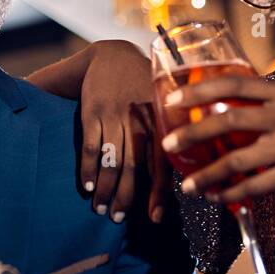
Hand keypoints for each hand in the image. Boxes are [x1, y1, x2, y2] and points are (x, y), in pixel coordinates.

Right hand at [79, 40, 171, 222]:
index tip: (153, 218)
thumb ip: (171, 135)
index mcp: (161, 120)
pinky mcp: (93, 110)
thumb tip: (186, 176)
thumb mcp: (164, 105)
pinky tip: (88, 186)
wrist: (113, 54)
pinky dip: (88, 169)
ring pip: (110, 160)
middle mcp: (139, 119)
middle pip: (133, 167)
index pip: (162, 162)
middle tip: (118, 219)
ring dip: (105, 189)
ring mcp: (115, 114)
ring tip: (100, 209)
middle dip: (125, 197)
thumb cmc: (144, 88)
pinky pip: (90, 146)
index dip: (158, 193)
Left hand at [160, 72, 274, 201]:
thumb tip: (231, 101)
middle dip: (193, 133)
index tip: (173, 97)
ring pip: (238, 160)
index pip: (235, 84)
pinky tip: (218, 197)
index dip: (201, 89)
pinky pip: (257, 185)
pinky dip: (233, 193)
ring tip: (188, 185)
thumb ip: (271, 101)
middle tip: (168, 145)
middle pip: (228, 120)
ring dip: (208, 174)